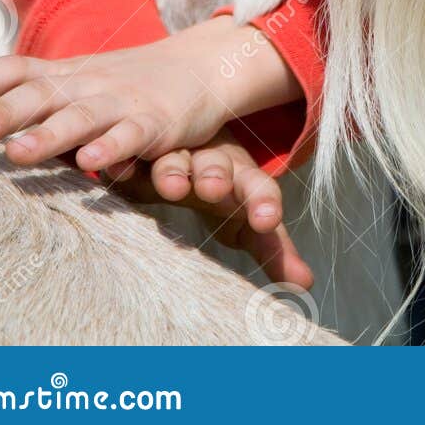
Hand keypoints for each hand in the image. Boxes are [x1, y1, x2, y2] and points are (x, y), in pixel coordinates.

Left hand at [0, 15, 300, 173]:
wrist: (202, 67)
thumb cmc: (124, 81)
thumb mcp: (66, 75)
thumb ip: (11, 77)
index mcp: (66, 74)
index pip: (22, 69)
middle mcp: (90, 84)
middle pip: (45, 94)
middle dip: (8, 111)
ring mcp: (123, 102)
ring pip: (83, 118)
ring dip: (50, 135)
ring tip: (17, 153)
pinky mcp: (156, 124)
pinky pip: (131, 137)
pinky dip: (112, 149)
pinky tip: (91, 164)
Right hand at [99, 131, 313, 288]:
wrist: (187, 140)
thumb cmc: (223, 188)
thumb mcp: (248, 216)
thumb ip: (274, 249)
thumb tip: (307, 284)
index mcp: (241, 177)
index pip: (259, 187)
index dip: (263, 202)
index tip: (267, 219)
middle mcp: (208, 161)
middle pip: (216, 167)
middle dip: (217, 177)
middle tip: (216, 189)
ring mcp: (171, 157)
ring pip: (174, 161)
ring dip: (173, 172)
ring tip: (171, 185)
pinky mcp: (137, 159)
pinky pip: (130, 159)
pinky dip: (124, 164)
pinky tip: (117, 170)